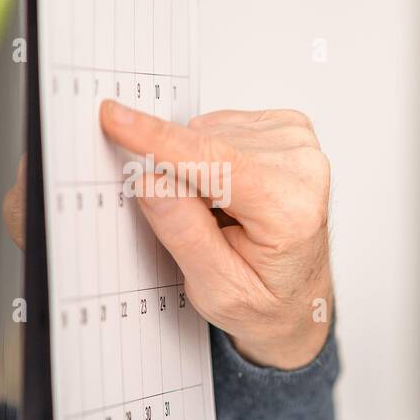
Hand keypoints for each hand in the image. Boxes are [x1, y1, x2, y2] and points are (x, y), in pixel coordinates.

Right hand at [98, 100, 332, 368]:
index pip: (215, 164)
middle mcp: (304, 171)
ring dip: (200, 168)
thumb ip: (184, 233)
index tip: (115, 119)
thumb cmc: (268, 299)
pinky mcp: (291, 130)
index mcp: (291, 213)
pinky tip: (233, 190)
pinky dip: (213, 155)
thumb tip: (150, 180)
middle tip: (204, 222)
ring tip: (224, 210)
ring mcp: (300, 146)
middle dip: (181, 176)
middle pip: (205, 145)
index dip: (160, 141)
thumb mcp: (219, 290)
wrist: (301, 299)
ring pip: (210, 131)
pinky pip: (222, 125)